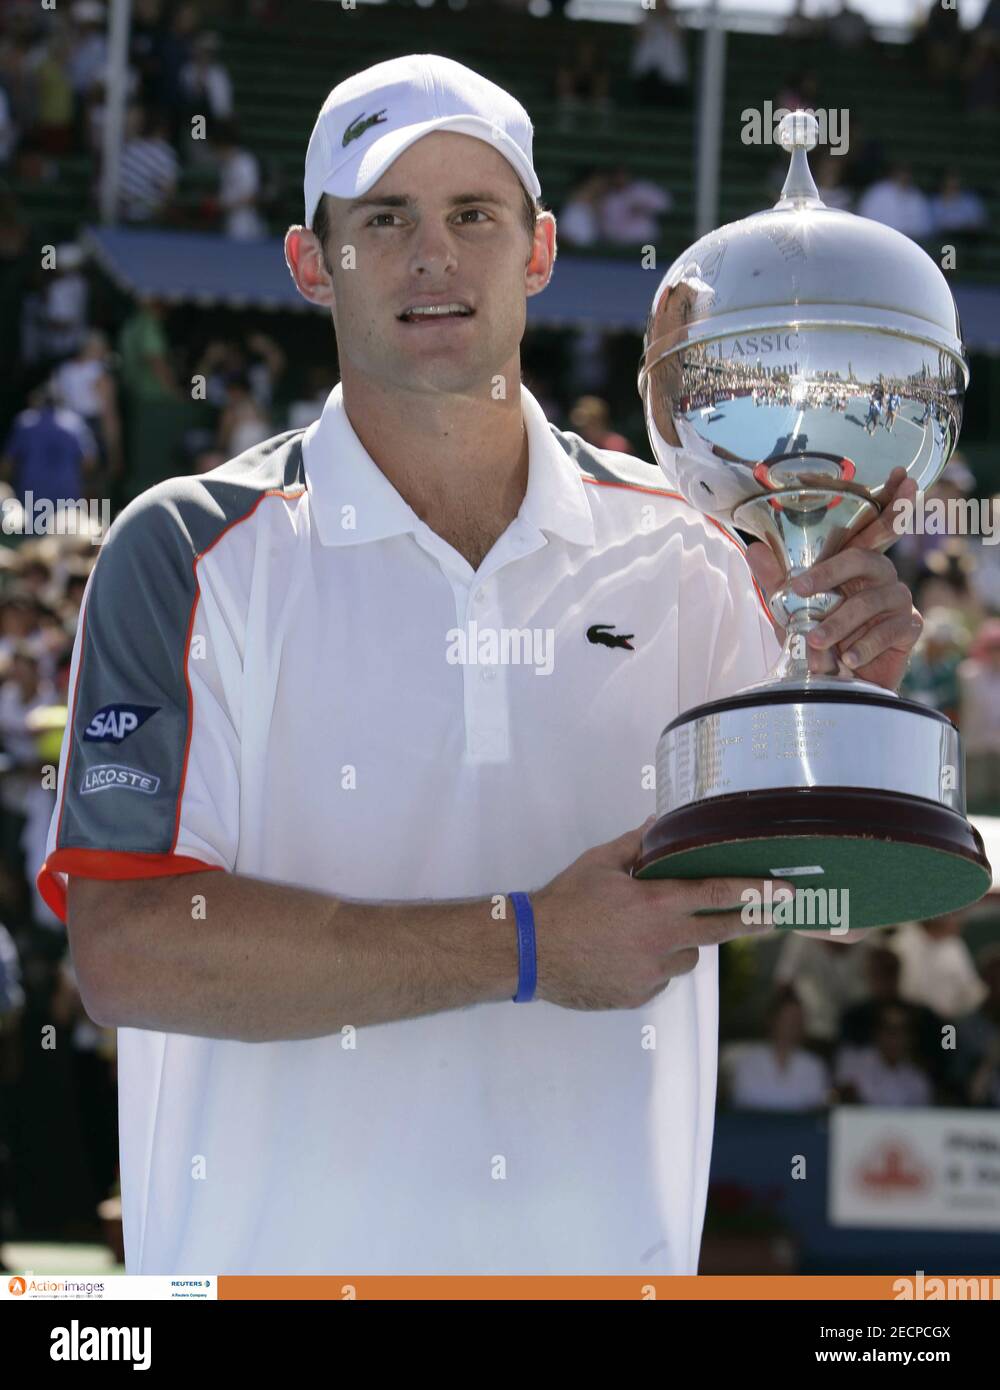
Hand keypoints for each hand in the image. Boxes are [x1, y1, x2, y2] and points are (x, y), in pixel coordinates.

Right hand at [531, 820, 787, 1009]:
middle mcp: (662, 940)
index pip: (719, 894)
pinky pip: (661, 978)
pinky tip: (624, 954)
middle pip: (722, 931)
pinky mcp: (639, 995)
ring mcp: (652, 973)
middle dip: (753, 921)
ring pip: (688, 957)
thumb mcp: (599, 862)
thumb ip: (636, 845)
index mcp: (656, 903)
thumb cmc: (564, 902)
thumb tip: (658, 825)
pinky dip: (653, 966)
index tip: (785, 890)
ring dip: (683, 943)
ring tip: (649, 932)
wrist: (530, 951)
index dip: (756, 891)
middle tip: (776, 916)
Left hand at [744, 467, 922, 691]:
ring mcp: (897, 599)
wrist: (833, 688)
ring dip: (839, 622)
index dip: (891, 500)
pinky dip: (863, 645)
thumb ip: (777, 582)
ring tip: (817, 642)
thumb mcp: (790, 612)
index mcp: (854, 564)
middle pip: (863, 558)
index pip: (871, 526)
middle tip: (800, 590)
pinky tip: (848, 658)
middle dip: (831, 573)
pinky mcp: (909, 627)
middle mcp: (879, 575)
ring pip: (870, 600)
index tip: (904, 475)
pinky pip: (889, 629)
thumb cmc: (817, 644)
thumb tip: (754, 549)